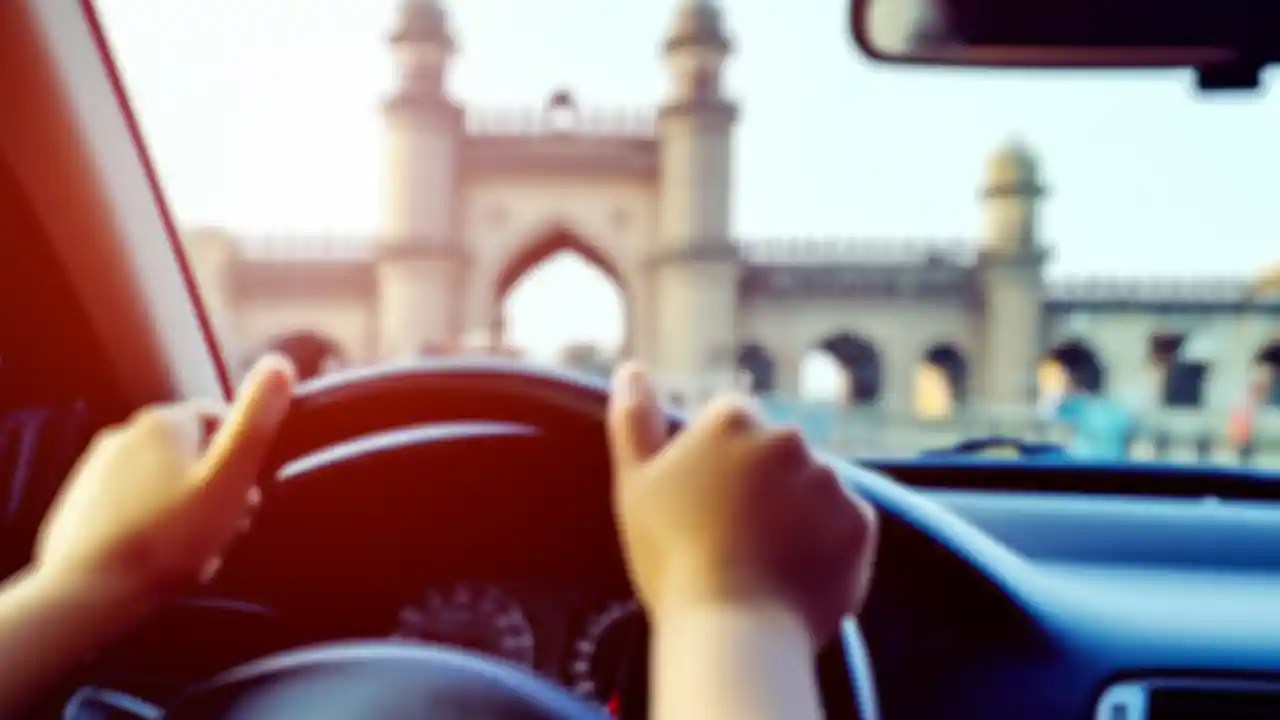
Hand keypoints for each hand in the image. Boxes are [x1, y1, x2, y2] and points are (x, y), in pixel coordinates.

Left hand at [32, 355, 294, 608]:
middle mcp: (126, 432)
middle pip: (196, 457)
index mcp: (164, 421)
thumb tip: (280, 363)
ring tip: (189, 552)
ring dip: (187, 512)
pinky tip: (158, 557)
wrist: (87, 594)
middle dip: (215, 492)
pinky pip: (136, 506)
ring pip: (167, 484)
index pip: (225, 425)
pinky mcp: (81, 501)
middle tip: (218, 533)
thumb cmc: (169, 538)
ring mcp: (98, 468)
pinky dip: (153, 527)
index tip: (240, 502)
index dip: (241, 465)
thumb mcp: (228, 479)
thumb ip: (255, 421)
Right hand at [607, 362, 876, 647]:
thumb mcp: (634, 483)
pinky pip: (842, 526)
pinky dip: (825, 545)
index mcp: (733, 417)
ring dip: (794, 514)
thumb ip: (634, 418)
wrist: (731, 628)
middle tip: (730, 536)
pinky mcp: (861, 522)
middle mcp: (789, 437)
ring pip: (810, 490)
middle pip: (775, 454)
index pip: (729, 424)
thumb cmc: (671, 555)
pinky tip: (792, 574)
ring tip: (761, 561)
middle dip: (760, 485)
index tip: (702, 505)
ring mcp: (830, 479)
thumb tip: (630, 368)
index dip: (714, 465)